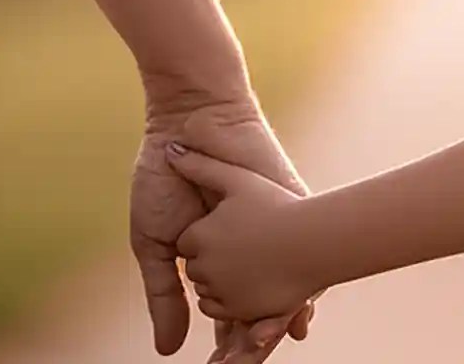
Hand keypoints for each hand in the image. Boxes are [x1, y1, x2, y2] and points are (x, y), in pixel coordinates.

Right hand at [129, 99, 316, 360]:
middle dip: (255, 341)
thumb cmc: (165, 177)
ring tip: (268, 346)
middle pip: (262, 308)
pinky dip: (303, 287)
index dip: (228, 341)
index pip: (230, 312)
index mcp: (219, 262)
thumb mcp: (156, 242)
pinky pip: (307, 252)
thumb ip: (164, 295)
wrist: (188, 123)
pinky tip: (300, 317)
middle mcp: (252, 251)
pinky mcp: (293, 206)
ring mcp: (276, 229)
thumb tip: (169, 350)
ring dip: (279, 321)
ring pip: (287, 288)